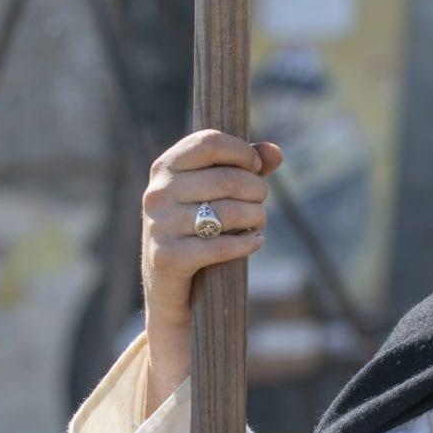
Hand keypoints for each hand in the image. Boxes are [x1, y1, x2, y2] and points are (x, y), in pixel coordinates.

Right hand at [139, 129, 284, 410]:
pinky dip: (246, 243)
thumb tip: (275, 152)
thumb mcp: (215, 194)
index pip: (210, 141)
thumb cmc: (198, 230)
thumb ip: (246, 167)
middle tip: (262, 203)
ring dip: (255, 217)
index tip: (256, 167)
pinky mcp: (167, 257)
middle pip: (227, 179)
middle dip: (257, 191)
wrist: (171, 291)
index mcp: (165, 167)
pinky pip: (220, 245)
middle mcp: (156, 193)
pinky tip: (256, 241)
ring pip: (227, 212)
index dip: (243, 151)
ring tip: (259, 222)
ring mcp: (158, 225)